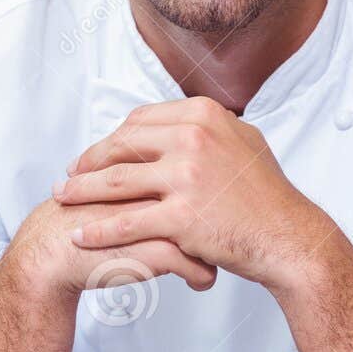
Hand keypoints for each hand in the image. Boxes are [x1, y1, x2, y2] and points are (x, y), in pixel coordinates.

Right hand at [5, 192, 217, 304]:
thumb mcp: (116, 191)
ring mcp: (163, 216)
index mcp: (150, 164)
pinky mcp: (158, 250)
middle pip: (212, 198)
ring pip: (211, 233)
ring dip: (216, 251)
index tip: (217, 210)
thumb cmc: (81, 221)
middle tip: (222, 235)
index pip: (199, 172)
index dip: (212, 193)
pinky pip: (197, 265)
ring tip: (214, 261)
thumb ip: (145, 182)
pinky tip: (200, 283)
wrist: (51, 252)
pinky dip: (202, 276)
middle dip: (222, 221)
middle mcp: (161, 185)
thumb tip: (174, 182)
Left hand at [55, 95, 332, 292]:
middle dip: (89, 161)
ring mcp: (187, 177)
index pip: (140, 120)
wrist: (289, 236)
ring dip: (82, 191)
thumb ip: (211, 127)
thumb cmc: (269, 196)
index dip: (112, 137)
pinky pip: (128, 223)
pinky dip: (99, 230)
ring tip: (62, 199)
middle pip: (122, 146)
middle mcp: (194, 138)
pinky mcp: (182, 216)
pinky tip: (80, 235)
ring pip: (117, 182)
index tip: (96, 153)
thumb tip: (184, 119)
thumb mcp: (244, 141)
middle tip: (69, 175)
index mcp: (204, 115)